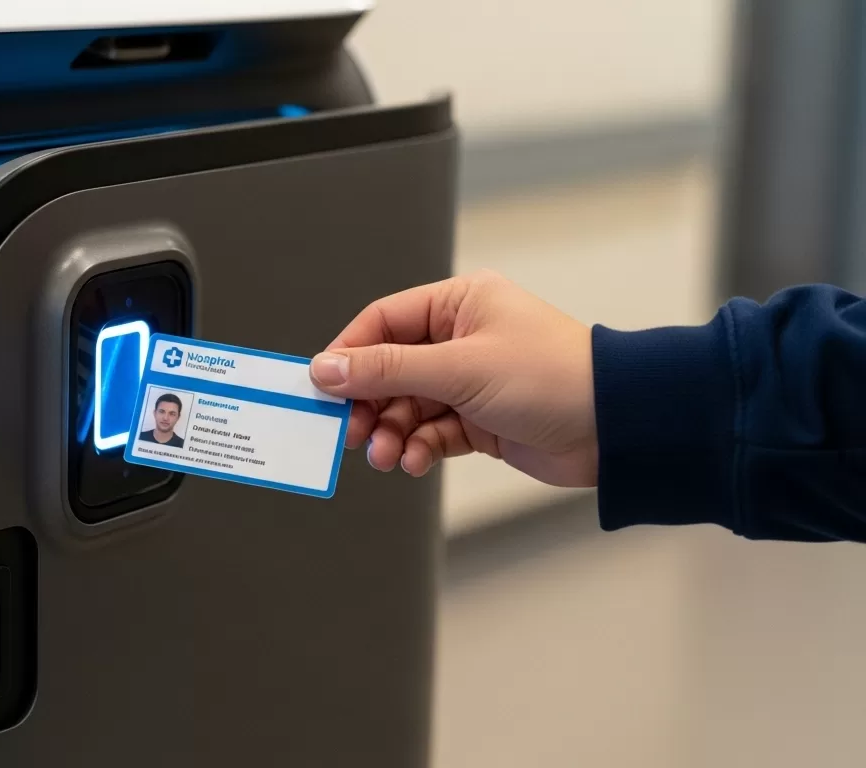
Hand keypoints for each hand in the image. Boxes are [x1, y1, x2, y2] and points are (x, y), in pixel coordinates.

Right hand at [308, 270, 596, 486]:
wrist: (616, 427)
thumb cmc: (551, 377)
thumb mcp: (459, 368)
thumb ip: (387, 370)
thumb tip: (327, 368)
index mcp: (458, 304)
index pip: (382, 322)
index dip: (348, 355)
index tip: (322, 388)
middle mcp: (461, 338)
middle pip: (389, 369)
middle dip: (369, 404)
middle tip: (350, 433)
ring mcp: (470, 380)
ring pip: (408, 406)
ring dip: (392, 432)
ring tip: (385, 456)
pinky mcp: (480, 420)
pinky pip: (432, 432)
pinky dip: (419, 448)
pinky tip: (415, 461)